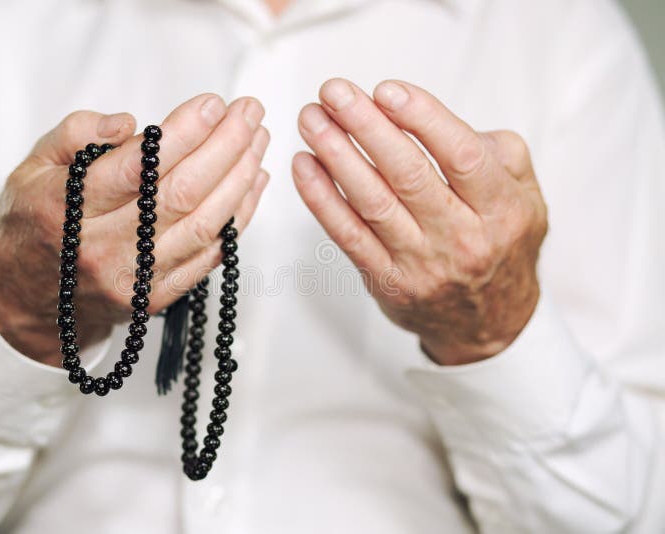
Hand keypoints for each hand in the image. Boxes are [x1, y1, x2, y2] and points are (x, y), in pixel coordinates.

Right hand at [0, 95, 269, 365]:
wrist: (25, 296)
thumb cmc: (33, 220)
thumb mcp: (32, 166)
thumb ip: (75, 135)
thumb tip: (128, 124)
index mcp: (65, 210)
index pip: (137, 168)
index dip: (183, 134)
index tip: (214, 104)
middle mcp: (101, 248)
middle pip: (179, 194)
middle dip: (224, 148)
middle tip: (249, 112)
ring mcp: (132, 278)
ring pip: (202, 226)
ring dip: (239, 180)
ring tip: (257, 141)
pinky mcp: (155, 297)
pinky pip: (208, 257)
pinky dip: (238, 218)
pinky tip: (252, 183)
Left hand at [293, 79, 546, 365]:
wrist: (488, 322)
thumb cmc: (500, 244)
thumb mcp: (526, 195)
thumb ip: (497, 152)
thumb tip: (436, 120)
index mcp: (502, 209)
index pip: (462, 155)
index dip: (422, 118)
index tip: (386, 90)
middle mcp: (463, 239)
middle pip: (408, 175)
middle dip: (365, 127)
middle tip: (334, 92)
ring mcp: (421, 264)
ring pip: (372, 203)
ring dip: (336, 156)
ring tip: (312, 120)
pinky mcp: (387, 282)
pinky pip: (348, 236)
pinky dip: (322, 199)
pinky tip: (305, 166)